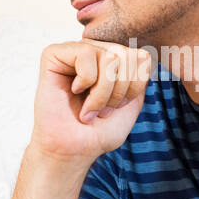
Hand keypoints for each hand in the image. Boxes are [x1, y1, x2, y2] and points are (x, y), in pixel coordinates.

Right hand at [32, 40, 152, 162]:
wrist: (76, 148)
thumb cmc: (102, 128)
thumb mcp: (133, 101)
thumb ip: (140, 75)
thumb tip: (144, 53)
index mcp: (116, 60)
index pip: (142, 57)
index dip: (135, 86)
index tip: (119, 105)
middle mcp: (96, 50)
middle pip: (128, 55)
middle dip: (119, 90)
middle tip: (103, 109)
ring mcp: (75, 50)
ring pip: (110, 56)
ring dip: (103, 91)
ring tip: (89, 107)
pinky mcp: (54, 53)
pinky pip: (86, 53)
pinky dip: (86, 81)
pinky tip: (74, 91)